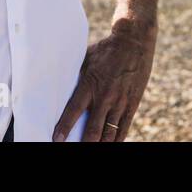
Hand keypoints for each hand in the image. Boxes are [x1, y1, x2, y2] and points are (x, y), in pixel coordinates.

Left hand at [53, 16, 157, 140]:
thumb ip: (76, 76)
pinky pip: (123, 128)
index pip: (74, 111)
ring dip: (100, 144)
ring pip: (109, 133)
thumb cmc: (106, 49)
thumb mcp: (86, 59)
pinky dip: (116, 140)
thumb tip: (59, 85)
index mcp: (90, 84)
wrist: (134, 42)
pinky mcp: (133, 103)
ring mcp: (120, 102)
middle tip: (75, 149)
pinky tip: (110, 144)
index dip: (64, 127)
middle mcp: (105, 96)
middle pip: (93, 130)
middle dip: (84, 144)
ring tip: (91, 148)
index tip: (57, 140)